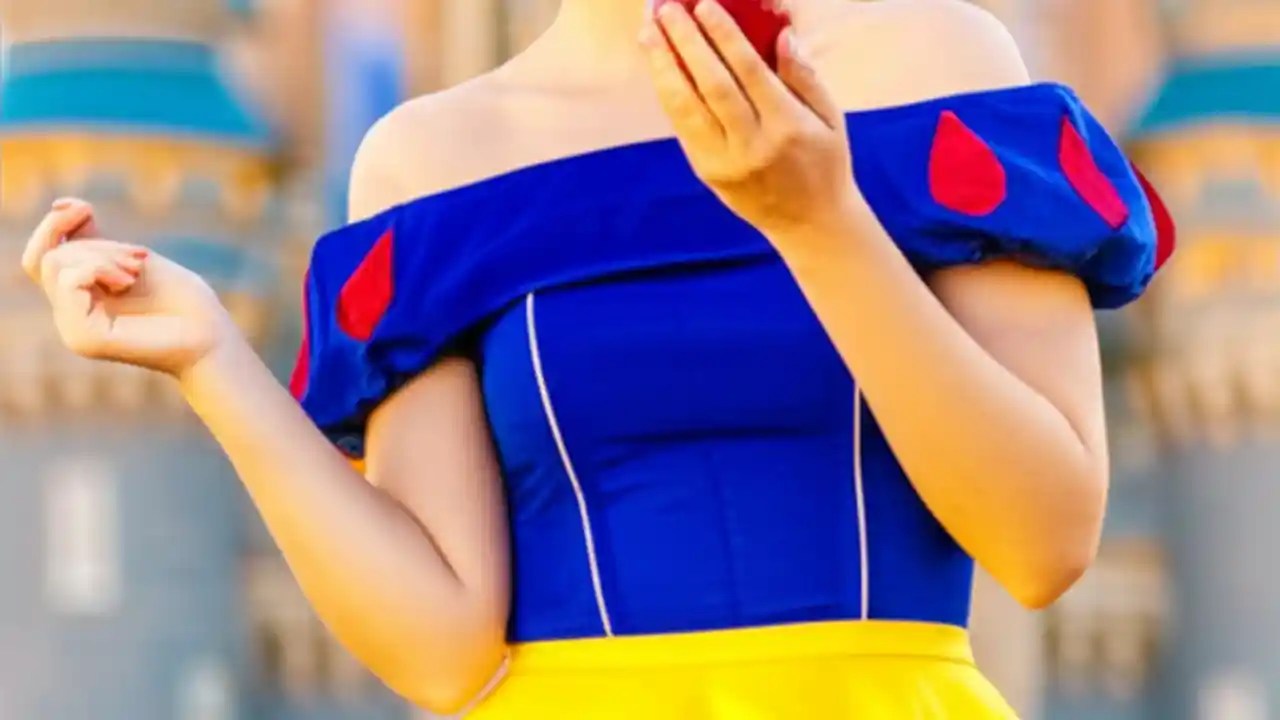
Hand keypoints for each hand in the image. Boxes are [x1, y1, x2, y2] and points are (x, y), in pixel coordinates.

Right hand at [22, 198, 232, 376]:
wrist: (212, 337)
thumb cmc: (184, 302)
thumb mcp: (134, 258)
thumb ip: (95, 240)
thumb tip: (60, 202)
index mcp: (81, 298)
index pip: (40, 257)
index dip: (54, 225)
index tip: (85, 208)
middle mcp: (71, 316)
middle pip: (48, 256)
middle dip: (93, 244)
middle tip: (138, 260)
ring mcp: (74, 329)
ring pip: (55, 265)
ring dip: (101, 255)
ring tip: (135, 271)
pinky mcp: (85, 338)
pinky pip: (70, 283)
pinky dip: (98, 269)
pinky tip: (128, 280)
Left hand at [641, 0, 859, 237]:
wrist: (810, 224)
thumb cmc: (824, 163)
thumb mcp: (830, 119)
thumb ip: (805, 76)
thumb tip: (783, 35)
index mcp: (787, 127)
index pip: (748, 72)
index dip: (723, 36)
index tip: (705, 6)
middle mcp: (752, 145)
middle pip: (711, 86)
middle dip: (685, 43)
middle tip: (666, 10)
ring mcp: (725, 162)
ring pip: (686, 109)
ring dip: (663, 68)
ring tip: (649, 34)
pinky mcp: (707, 173)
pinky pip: (682, 128)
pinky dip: (668, 95)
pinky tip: (659, 68)